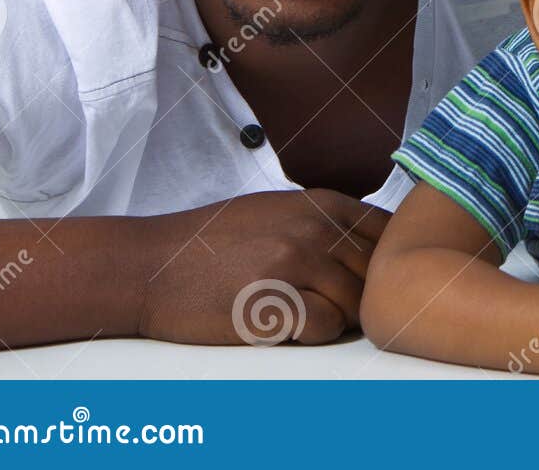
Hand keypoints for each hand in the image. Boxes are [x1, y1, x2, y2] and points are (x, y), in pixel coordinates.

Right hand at [135, 189, 387, 344]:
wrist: (150, 266)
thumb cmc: (212, 242)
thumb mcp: (279, 210)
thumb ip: (329, 222)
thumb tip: (378, 244)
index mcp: (322, 203)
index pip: (387, 232)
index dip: (386, 260)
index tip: (366, 278)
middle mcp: (315, 228)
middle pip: (376, 273)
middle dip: (360, 295)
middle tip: (324, 303)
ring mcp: (295, 262)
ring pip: (355, 304)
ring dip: (335, 317)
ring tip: (298, 313)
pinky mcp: (274, 300)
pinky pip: (325, 327)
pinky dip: (312, 335)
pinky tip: (282, 326)